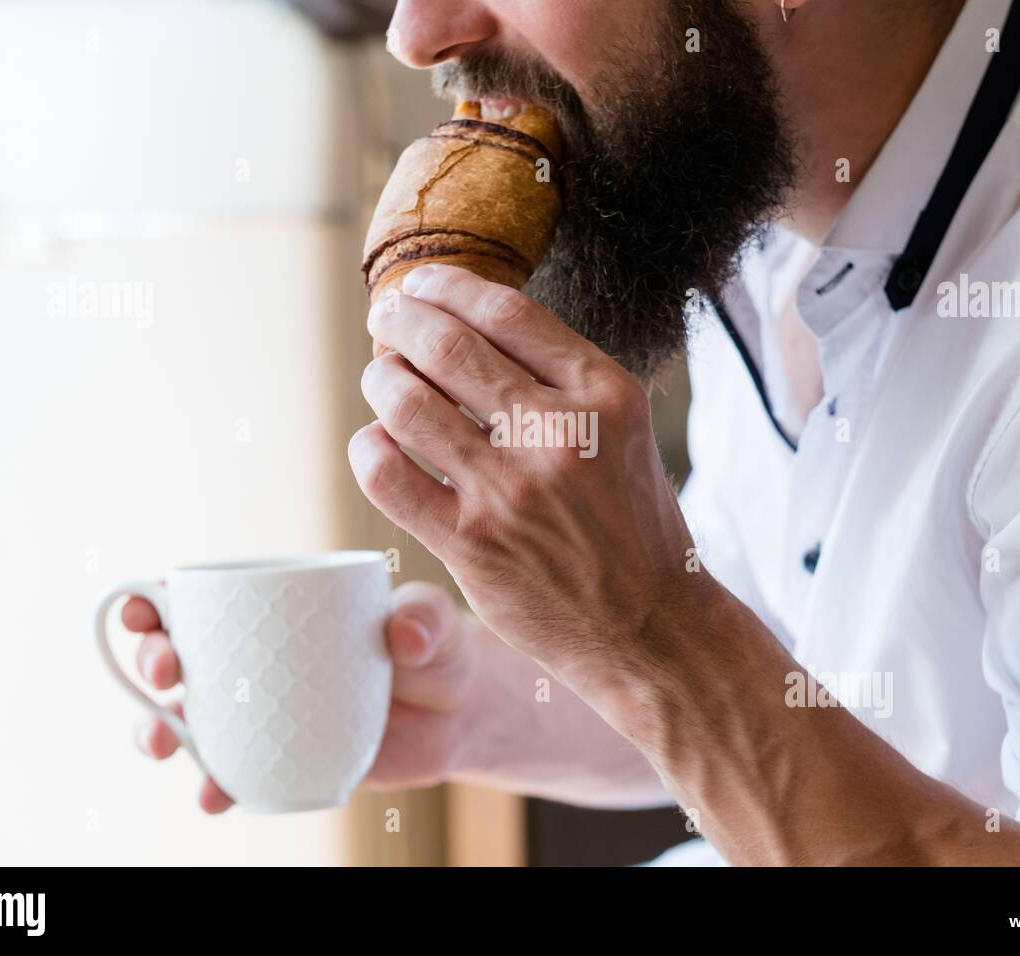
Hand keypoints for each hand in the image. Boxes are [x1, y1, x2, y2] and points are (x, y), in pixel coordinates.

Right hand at [122, 581, 480, 805]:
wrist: (460, 716)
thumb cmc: (437, 648)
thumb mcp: (435, 620)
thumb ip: (424, 617)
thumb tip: (403, 634)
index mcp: (275, 608)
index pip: (202, 596)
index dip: (156, 597)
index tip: (147, 603)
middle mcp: (255, 658)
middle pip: (178, 654)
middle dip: (151, 658)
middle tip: (167, 669)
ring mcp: (262, 711)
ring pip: (189, 719)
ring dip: (158, 729)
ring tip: (163, 740)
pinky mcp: (279, 758)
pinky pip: (232, 774)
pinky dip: (214, 786)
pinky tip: (214, 794)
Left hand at [351, 265, 707, 693]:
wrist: (649, 627)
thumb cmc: (633, 525)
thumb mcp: (625, 434)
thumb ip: (563, 381)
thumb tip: (471, 325)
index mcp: (605, 395)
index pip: (506, 312)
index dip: (449, 286)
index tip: (424, 283)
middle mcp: (557, 434)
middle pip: (447, 346)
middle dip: (401, 319)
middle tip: (386, 317)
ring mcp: (509, 491)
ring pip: (406, 402)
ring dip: (380, 378)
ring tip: (382, 378)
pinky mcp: (470, 543)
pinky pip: (387, 475)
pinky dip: (369, 447)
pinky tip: (378, 443)